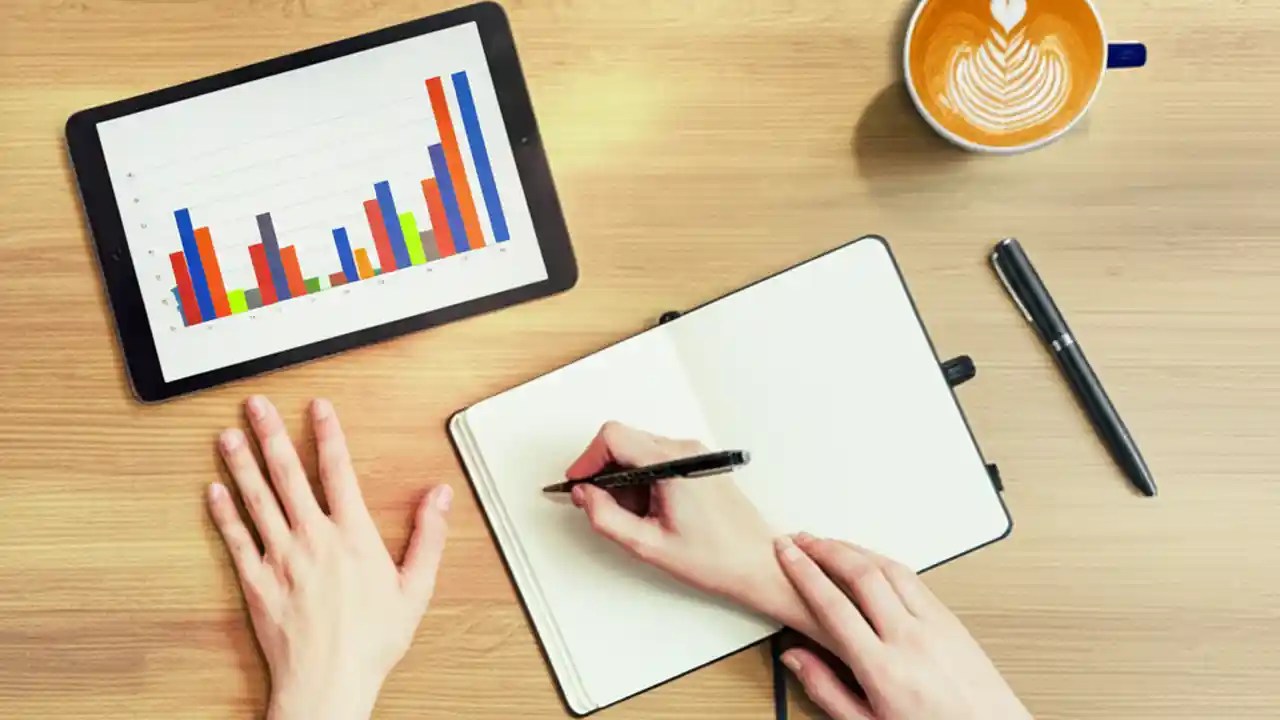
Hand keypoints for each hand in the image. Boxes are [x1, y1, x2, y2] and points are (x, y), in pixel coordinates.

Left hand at [207, 396, 451, 719]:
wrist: (329, 682)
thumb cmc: (372, 641)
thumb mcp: (416, 588)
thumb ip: (428, 536)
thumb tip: (439, 496)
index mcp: (353, 537)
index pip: (338, 472)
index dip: (329, 435)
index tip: (318, 407)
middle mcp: (313, 539)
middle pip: (288, 476)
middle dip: (272, 435)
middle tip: (257, 405)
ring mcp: (280, 559)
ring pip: (257, 501)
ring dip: (241, 464)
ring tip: (228, 436)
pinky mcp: (257, 582)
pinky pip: (236, 540)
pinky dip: (224, 513)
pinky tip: (213, 490)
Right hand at [565, 422, 825, 642]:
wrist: (758, 563)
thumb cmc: (716, 558)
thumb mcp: (649, 545)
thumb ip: (607, 518)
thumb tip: (584, 496)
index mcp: (673, 464)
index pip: (613, 436)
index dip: (587, 459)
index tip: (578, 483)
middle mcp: (685, 450)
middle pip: (624, 439)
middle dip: (603, 471)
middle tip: (599, 505)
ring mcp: (694, 454)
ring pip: (638, 449)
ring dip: (623, 477)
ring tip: (633, 515)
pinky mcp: (698, 463)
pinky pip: (656, 459)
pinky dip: (642, 479)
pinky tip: (650, 510)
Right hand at [774, 534, 1031, 719]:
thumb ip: (827, 689)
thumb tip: (795, 658)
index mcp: (884, 670)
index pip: (833, 605)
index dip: (804, 572)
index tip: (787, 554)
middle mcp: (911, 639)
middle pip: (862, 574)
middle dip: (826, 549)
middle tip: (802, 539)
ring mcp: (936, 625)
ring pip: (890, 567)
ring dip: (855, 549)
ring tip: (830, 544)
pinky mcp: (952, 620)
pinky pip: (914, 578)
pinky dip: (885, 561)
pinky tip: (871, 561)